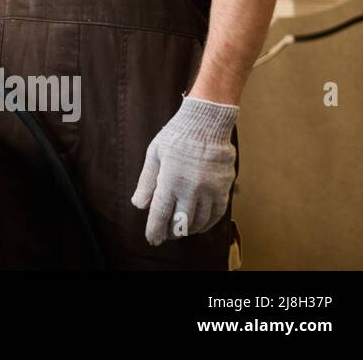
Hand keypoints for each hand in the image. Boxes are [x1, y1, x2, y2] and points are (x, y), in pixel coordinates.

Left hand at [131, 96, 237, 244]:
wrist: (206, 123)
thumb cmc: (176, 136)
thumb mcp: (154, 155)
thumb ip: (147, 182)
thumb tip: (139, 205)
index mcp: (170, 180)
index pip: (161, 214)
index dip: (155, 230)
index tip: (152, 239)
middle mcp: (191, 188)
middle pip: (181, 222)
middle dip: (171, 232)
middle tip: (165, 234)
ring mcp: (210, 189)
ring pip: (199, 221)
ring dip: (189, 229)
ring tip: (181, 229)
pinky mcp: (224, 188)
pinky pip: (217, 214)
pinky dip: (207, 223)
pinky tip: (200, 224)